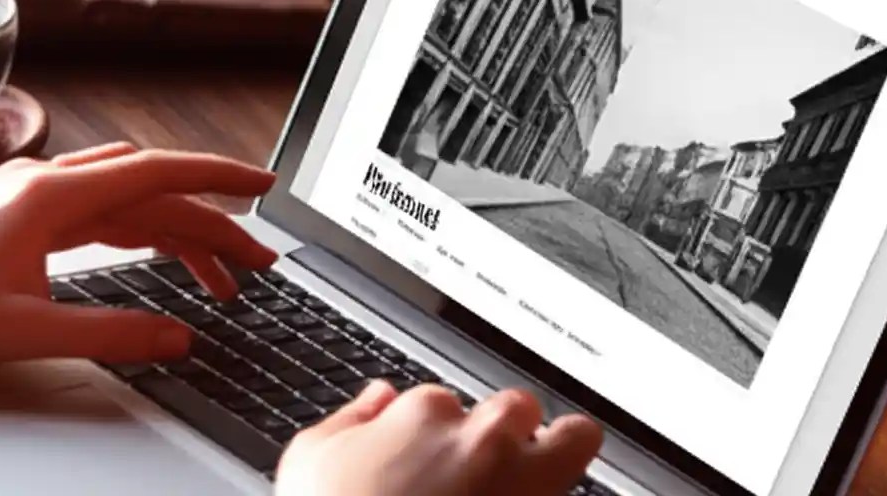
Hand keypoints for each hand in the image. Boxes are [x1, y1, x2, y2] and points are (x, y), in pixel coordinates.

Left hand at [0, 143, 277, 363]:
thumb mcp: (24, 330)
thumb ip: (109, 332)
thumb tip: (178, 337)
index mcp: (54, 198)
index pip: (160, 174)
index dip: (220, 178)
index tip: (264, 186)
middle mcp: (49, 184)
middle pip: (154, 192)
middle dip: (213, 224)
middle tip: (257, 263)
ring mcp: (34, 194)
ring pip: (130, 201)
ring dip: (179, 230)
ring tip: (218, 276)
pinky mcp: (22, 211)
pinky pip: (101, 210)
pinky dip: (141, 229)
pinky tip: (157, 251)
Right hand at [276, 381, 602, 495]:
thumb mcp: (311, 459)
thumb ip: (350, 420)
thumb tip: (374, 400)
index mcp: (424, 415)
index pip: (443, 401)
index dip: (436, 431)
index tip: (429, 455)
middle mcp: (481, 441)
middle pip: (519, 408)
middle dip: (509, 429)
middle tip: (494, 462)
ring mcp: (521, 484)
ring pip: (576, 439)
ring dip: (561, 451)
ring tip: (547, 471)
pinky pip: (570, 493)